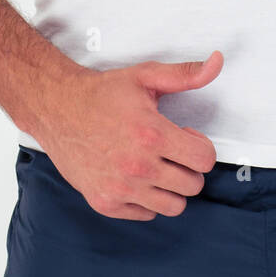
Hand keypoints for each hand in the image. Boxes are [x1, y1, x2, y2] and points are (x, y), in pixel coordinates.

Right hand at [34, 51, 222, 219]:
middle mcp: (138, 166)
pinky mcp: (105, 203)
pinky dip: (147, 199)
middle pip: (193, 186)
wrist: (58, 108)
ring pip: (173, 206)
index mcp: (152, 135)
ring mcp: (121, 189)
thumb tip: (217, 62)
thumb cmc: (102, 93)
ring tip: (156, 165)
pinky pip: (147, 214)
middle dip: (188, 167)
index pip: (204, 160)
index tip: (184, 136)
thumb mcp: (146, 76)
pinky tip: (136, 176)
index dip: (200, 146)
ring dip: (171, 186)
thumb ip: (186, 74)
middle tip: (171, 151)